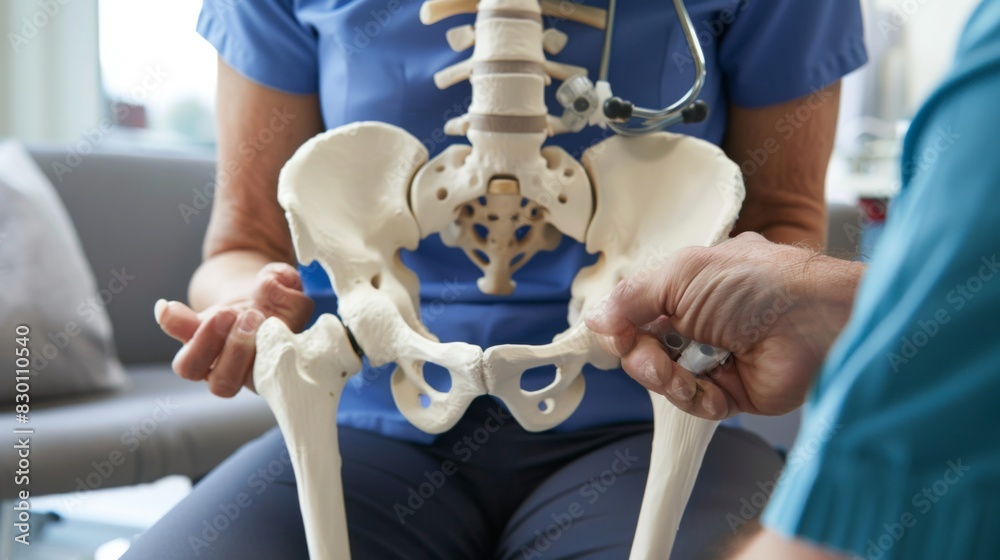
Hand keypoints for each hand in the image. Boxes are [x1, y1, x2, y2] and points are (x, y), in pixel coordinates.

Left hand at [154, 263, 314, 396]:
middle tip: (251, 317)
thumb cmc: (281, 307)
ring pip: (191, 368)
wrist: (259, 294)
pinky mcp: (190, 332)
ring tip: (226, 312)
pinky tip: (169, 304)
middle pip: (223, 384)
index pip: (259, 385)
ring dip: (205, 342)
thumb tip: (271, 284)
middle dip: (236, 351)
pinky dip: (171, 318)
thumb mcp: (294, 300)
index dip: (263, 362)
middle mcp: (233, 373)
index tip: (272, 329)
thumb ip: (291, 296)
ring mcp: (207, 356)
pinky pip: (174, 330)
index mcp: (265, 374)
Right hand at [585, 233, 861, 419]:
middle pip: (646, 348)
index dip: (622, 327)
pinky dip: (693, 398)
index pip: (639, 310)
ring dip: (664, 379)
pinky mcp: (734, 391)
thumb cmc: (759, 284)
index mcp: (691, 285)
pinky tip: (704, 387)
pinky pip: (695, 403)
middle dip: (641, 357)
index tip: (613, 334)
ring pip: (665, 379)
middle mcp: (702, 321)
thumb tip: (594, 319)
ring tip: (681, 373)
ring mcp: (717, 356)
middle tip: (652, 356)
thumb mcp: (681, 274)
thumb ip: (632, 298)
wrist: (814, 322)